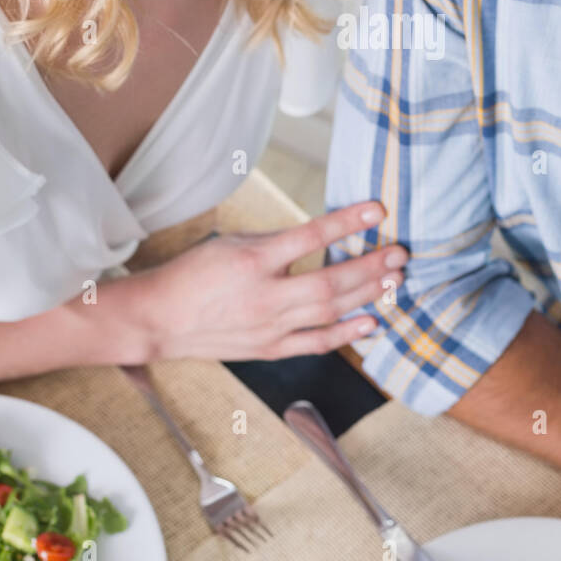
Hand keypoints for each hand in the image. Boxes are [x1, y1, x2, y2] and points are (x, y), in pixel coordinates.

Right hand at [126, 201, 404, 362]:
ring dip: (367, 295)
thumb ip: (276, 241)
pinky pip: (316, 343)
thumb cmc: (193, 275)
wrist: (160, 320)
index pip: (310, 237)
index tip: (377, 211)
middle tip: (400, 254)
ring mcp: (269, 328)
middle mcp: (264, 297)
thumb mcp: (231, 243)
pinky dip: (346, 334)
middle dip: (371, 267)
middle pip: (330, 282)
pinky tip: (372, 322)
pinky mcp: (270, 349)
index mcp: (253, 262)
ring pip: (329, 312)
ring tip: (395, 280)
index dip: (347, 222)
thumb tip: (320, 234)